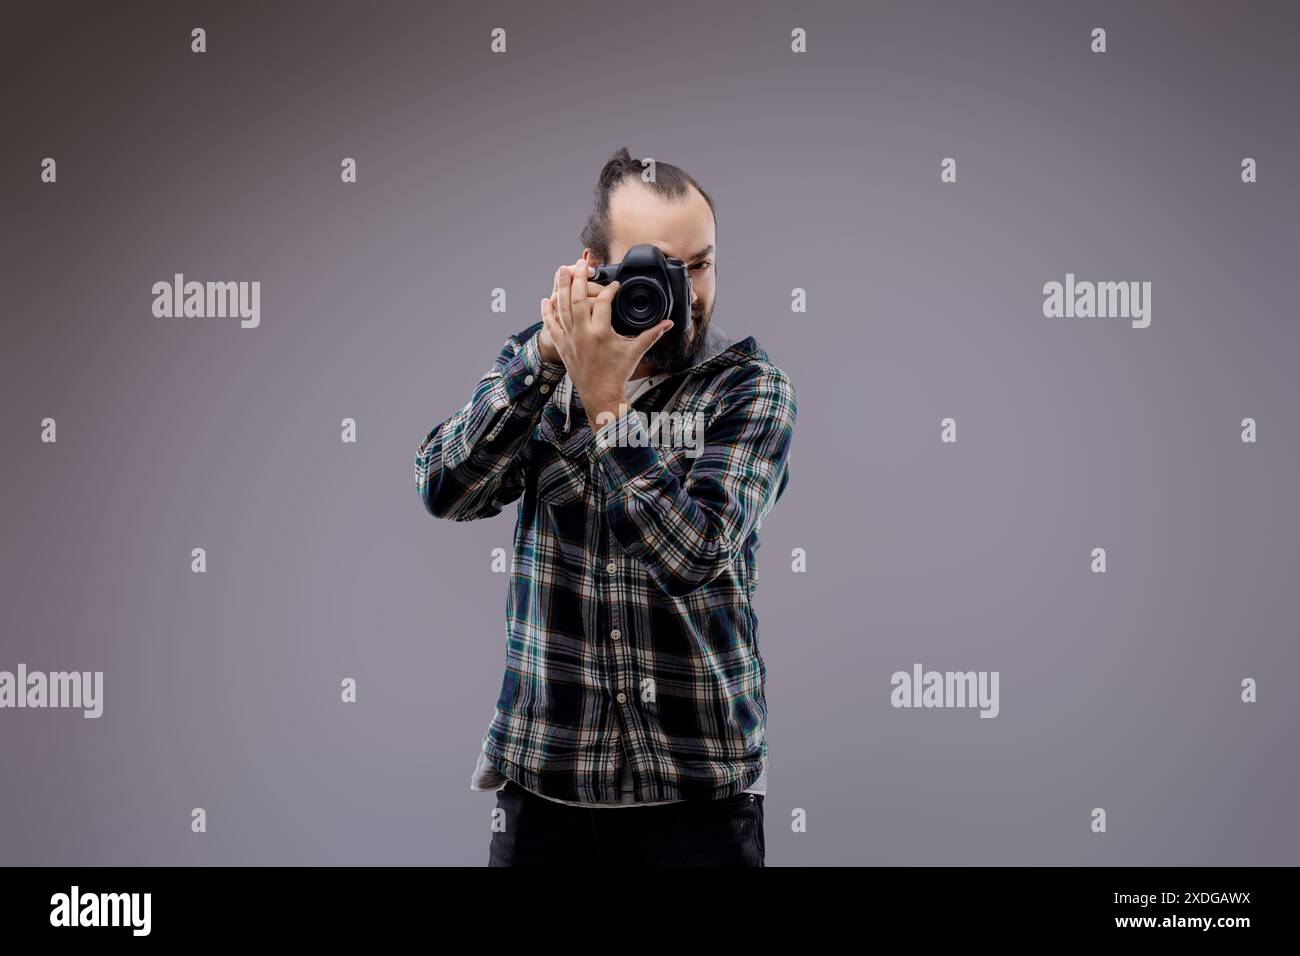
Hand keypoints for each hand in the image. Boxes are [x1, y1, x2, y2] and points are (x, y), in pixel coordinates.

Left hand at [541, 256, 672, 426]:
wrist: (600, 395)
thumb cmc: (617, 374)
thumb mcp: (635, 352)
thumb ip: (652, 335)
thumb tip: (668, 323)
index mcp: (601, 333)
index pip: (603, 301)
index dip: (610, 289)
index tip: (615, 285)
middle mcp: (582, 333)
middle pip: (576, 297)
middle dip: (578, 277)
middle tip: (581, 263)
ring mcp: (569, 339)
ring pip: (561, 307)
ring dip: (561, 287)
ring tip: (561, 270)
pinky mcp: (561, 345)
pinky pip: (550, 325)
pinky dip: (547, 311)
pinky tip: (546, 299)